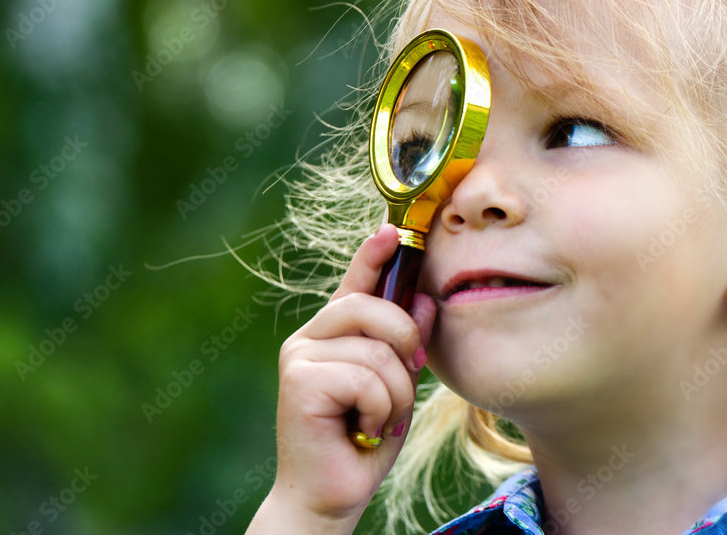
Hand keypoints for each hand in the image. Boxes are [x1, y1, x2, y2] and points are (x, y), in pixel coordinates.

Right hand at [247, 224, 435, 532]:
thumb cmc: (363, 443)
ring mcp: (300, 356)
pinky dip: (380, 409)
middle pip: (371, 307)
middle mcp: (310, 338)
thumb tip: (427, 301)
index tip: (393, 230)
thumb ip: (407, 346)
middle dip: (405, 343)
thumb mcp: (397, 387)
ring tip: (378, 420)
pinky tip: (362, 430)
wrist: (329, 497)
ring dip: (395, 393)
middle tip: (405, 382)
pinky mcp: (300, 380)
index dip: (374, 255)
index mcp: (333, 335)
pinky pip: (366, 377)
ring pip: (376, 349)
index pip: (356, 284)